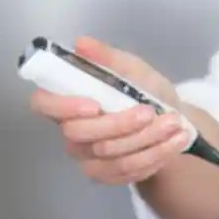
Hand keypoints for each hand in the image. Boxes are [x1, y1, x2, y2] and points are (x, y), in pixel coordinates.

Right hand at [29, 36, 189, 184]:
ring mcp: (88, 158)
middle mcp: (72, 133)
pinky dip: (156, 155)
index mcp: (68, 100)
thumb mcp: (132, 68)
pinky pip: (128, 171)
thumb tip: (82, 42)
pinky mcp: (109, 176)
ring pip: (110, 155)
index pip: (43, 104)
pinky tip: (175, 141)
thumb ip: (107, 57)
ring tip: (174, 124)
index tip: (94, 104)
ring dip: (146, 140)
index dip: (63, 106)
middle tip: (150, 112)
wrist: (171, 119)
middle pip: (81, 134)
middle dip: (119, 124)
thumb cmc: (144, 89)